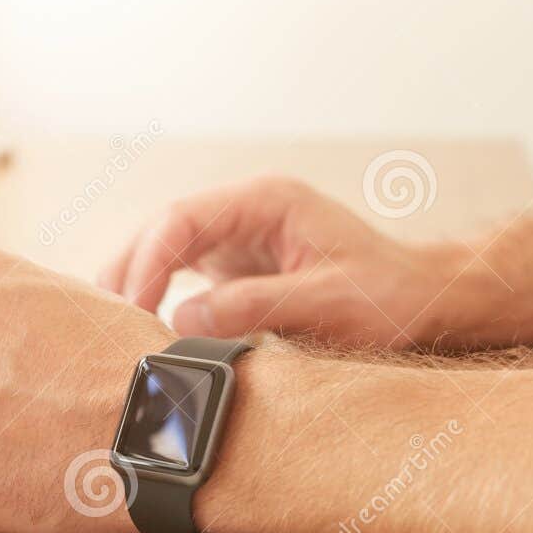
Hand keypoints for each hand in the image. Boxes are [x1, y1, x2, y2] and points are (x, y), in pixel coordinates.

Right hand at [99, 177, 494, 347]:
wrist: (426, 304)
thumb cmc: (389, 298)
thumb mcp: (326, 304)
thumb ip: (254, 307)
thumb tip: (181, 320)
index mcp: (268, 201)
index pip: (183, 219)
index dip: (148, 262)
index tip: (131, 308)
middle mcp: (248, 212)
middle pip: (164, 230)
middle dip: (130, 271)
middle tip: (106, 324)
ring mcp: (241, 238)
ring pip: (167, 251)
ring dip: (137, 284)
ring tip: (112, 329)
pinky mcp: (240, 269)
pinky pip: (184, 276)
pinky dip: (158, 299)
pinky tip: (141, 330)